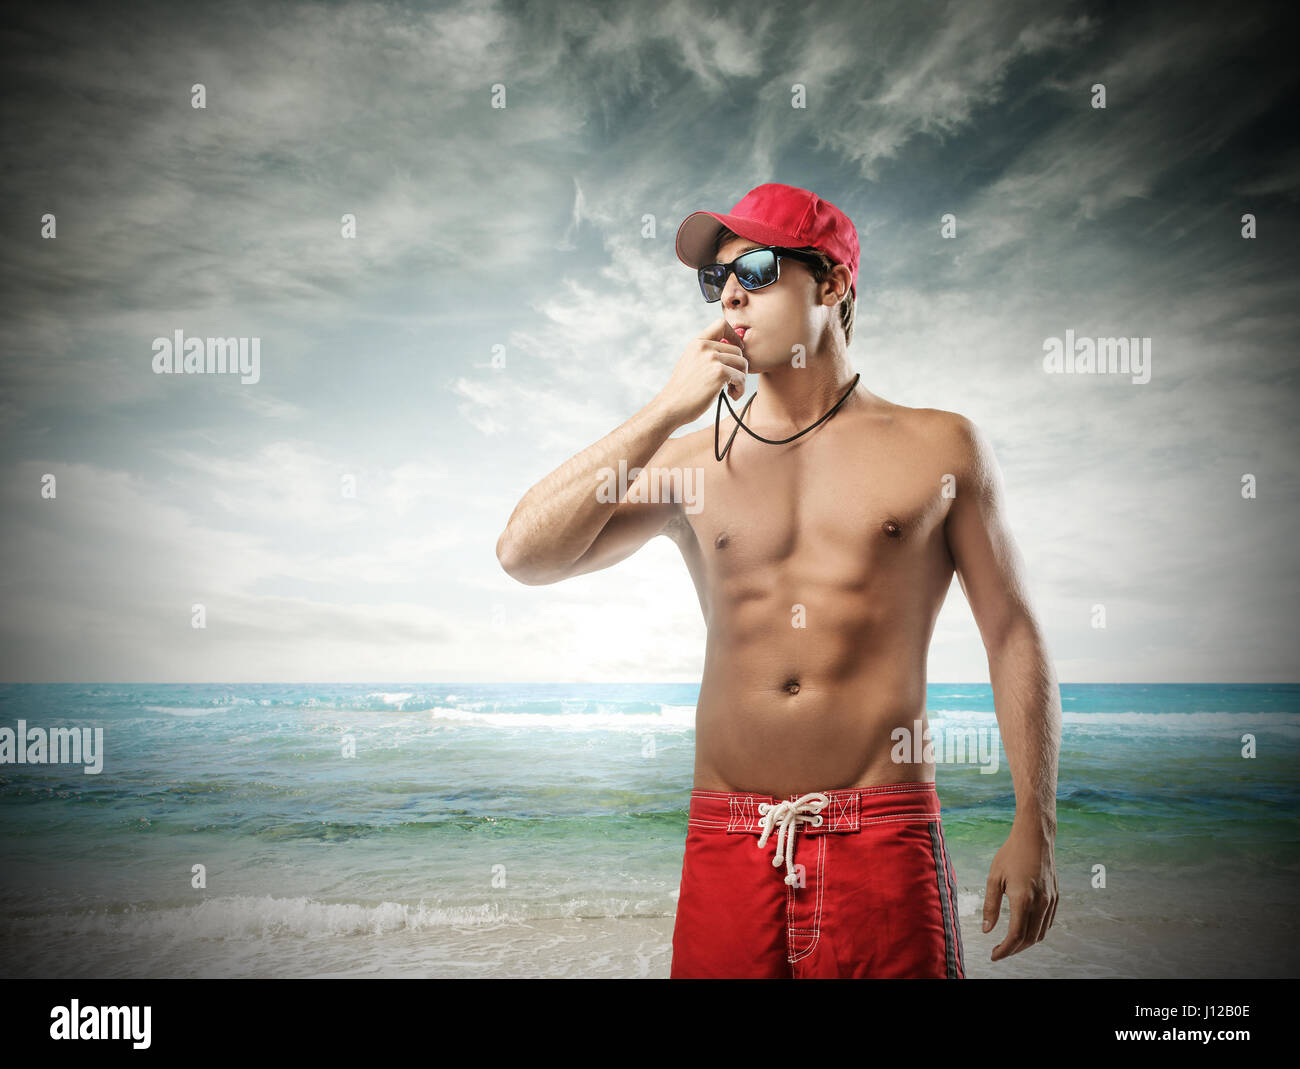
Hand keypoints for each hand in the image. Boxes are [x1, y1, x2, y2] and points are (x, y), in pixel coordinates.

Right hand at [654, 317, 747, 426]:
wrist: (672, 406)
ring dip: (741, 379)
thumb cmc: (683, 390)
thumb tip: (732, 350)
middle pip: (738, 350)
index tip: (737, 350)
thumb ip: (706, 353)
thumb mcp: (690, 362)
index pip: (722, 324)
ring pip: (743, 364)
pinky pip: (742, 378)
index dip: (734, 336)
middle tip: (731, 382)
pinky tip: (732, 396)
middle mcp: (705, 347)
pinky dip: (740, 389)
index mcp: (697, 343)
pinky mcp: (720, 373)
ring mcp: (712, 359)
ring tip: (731, 390)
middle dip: (739, 368)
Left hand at [982, 823, 1057, 960]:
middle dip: (1013, 950)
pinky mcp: (1056, 896)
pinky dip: (1036, 931)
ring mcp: (1051, 900)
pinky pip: (1048, 922)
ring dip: (1025, 943)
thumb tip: (987, 930)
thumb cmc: (1011, 854)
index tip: (993, 955)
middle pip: (1029, 939)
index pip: (1015, 936)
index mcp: (1023, 899)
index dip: (1004, 950)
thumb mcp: (994, 877)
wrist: (1035, 837)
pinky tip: (1024, 929)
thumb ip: (991, 906)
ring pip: (1040, 933)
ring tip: (1009, 943)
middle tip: (999, 951)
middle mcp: (1040, 903)